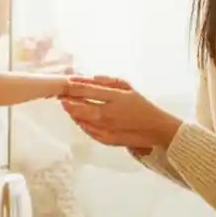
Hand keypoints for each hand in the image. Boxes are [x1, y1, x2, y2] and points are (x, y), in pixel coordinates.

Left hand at [59, 76, 182, 151]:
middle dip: (68, 100)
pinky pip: (88, 131)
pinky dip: (81, 123)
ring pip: (82, 120)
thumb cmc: (142, 106)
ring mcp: (107, 128)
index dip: (73, 86)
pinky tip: (77, 118)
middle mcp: (109, 113)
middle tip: (60, 96)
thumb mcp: (128, 88)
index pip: (88, 90)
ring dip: (72, 112)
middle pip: (80, 107)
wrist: (155, 129)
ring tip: (67, 105)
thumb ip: (109, 81)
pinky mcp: (107, 139)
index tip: (66, 82)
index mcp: (115, 98)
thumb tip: (90, 78)